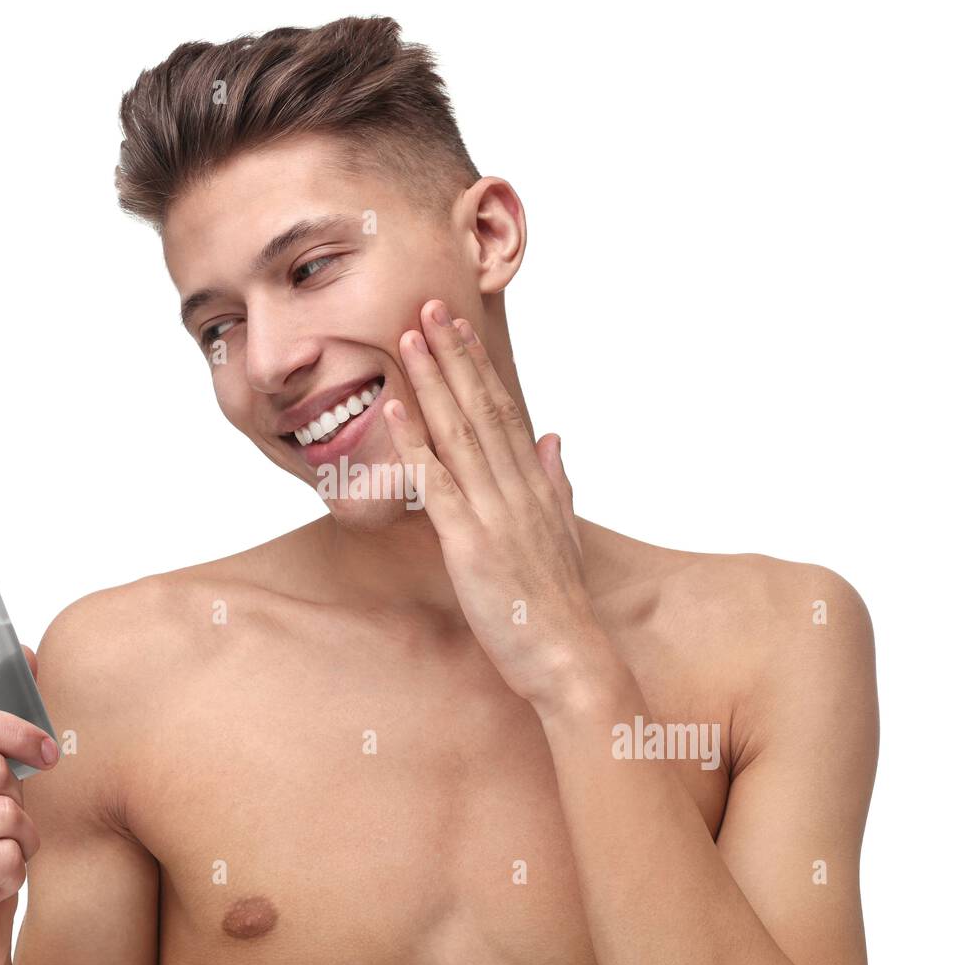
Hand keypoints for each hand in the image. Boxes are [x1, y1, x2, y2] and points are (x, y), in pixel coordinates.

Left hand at [381, 299, 604, 711]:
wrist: (571, 658)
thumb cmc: (560, 606)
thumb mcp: (564, 535)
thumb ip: (556, 483)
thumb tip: (553, 438)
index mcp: (534, 486)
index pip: (503, 411)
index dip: (477, 366)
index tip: (457, 328)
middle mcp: (516, 489)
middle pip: (480, 409)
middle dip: (452, 355)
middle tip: (428, 307)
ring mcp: (494, 513)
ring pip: (459, 434)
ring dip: (432, 383)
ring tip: (409, 338)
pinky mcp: (470, 542)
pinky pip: (437, 484)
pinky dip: (414, 444)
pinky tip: (394, 411)